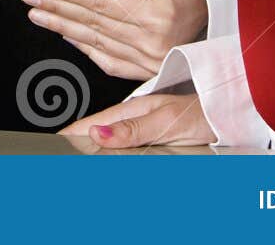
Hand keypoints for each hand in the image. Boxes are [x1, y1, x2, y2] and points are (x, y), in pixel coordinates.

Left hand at [23, 0, 207, 78]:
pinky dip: (83, 47)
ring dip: (62, 25)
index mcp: (156, 13)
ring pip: (94, 42)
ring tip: (39, 13)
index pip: (99, 1)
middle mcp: (153, 41)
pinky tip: (64, 33)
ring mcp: (151, 58)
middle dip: (56, 6)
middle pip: (92, 22)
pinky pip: (107, 60)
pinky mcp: (149, 68)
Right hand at [59, 92, 213, 147]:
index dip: (66, 138)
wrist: (225, 115)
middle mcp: (130, 123)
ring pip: (107, 148)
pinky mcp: (150, 145)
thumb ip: (131, 129)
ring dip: (91, 155)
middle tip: (56, 157)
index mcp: (128, 112)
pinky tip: (105, 161)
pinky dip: (111, 159)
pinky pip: (124, 155)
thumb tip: (97, 134)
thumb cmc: (199, 113)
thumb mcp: (164, 121)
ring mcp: (139, 134)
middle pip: (93, 139)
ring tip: (72, 160)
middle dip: (74, 148)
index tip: (49, 148)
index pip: (87, 128)